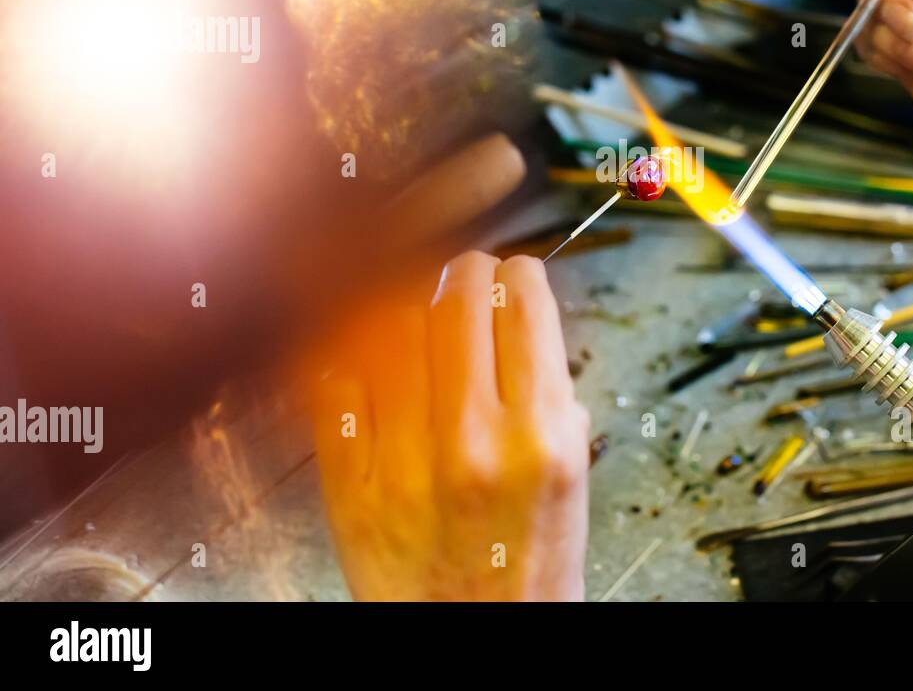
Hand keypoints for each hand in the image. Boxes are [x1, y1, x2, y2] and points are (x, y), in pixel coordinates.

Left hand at [309, 251, 589, 600]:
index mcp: (540, 435)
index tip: (513, 275)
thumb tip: (518, 312)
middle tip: (465, 282)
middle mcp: (472, 441)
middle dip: (465, 275)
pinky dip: (356, 358)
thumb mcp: (573, 471)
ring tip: (421, 321)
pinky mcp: (349, 484)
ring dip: (411, 309)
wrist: (476, 638)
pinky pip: (338, 381)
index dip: (518, 273)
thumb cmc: (530, 558)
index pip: (522, 304)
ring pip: (392, 327)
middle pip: (456, 299)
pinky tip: (376, 363)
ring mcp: (403, 461)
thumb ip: (551, 390)